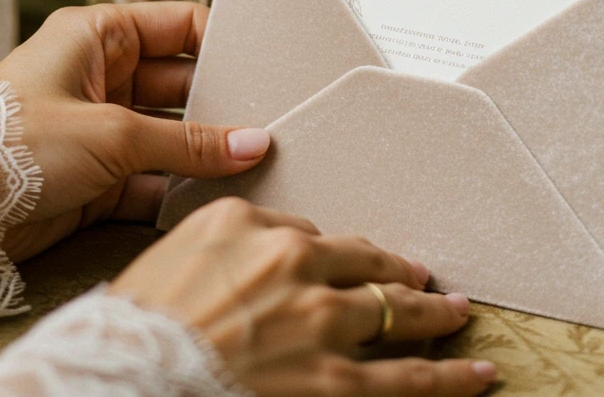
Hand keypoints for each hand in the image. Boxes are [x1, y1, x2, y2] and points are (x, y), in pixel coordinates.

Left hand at [0, 2, 270, 261]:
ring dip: (202, 152)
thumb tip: (253, 144)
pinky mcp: (95, 176)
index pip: (178, 26)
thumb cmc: (13, 142)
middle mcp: (101, 75)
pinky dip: (178, 189)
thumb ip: (188, 143)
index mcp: (98, 36)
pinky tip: (215, 197)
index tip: (266, 65)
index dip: (221, 44)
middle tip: (270, 121)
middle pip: (179, 83)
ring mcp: (99, 127)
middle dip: (219, 104)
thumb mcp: (112, 133)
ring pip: (169, 134)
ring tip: (254, 163)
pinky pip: (151, 176)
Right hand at [110, 198, 497, 396]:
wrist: (125, 376)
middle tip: (423, 278)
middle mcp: (294, 260)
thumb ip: (241, 232)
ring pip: (395, 310)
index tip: (353, 262)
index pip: (312, 233)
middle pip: (365, 261)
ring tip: (457, 314)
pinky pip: (406, 378)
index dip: (336, 254)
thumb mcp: (182, 247)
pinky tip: (478, 372)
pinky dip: (449, 376)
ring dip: (433, 314)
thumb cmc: (141, 319)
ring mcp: (318, 320)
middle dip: (399, 272)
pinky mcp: (333, 381)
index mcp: (254, 222)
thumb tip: (287, 238)